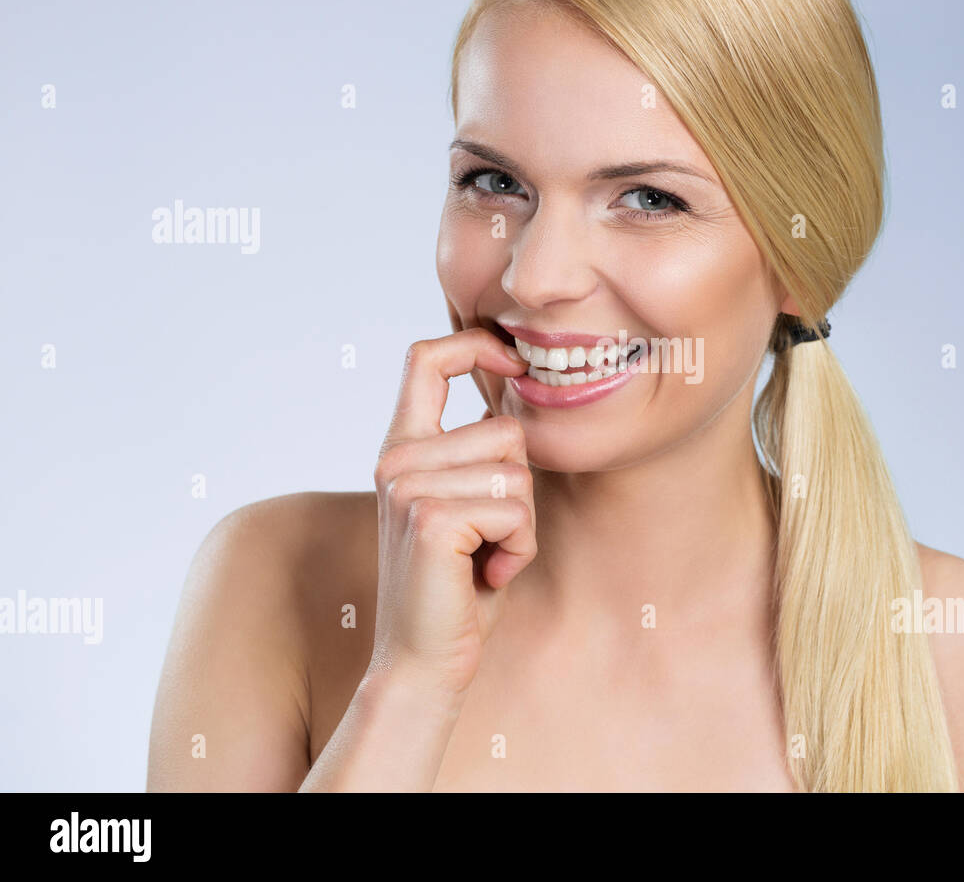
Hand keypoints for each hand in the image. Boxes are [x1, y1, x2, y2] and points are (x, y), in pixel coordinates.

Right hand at [368, 328, 534, 700]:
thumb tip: (519, 386)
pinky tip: (489, 574)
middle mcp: (397, 460)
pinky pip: (517, 512)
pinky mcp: (431, 519)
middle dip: (522, 490)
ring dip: (522, 526)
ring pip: (518, 473)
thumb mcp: (466, 504)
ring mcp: (408, 486)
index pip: (427, 357)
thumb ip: (477, 453)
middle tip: (489, 538)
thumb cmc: (458, 585)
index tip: (511, 361)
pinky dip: (520, 549)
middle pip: (507, 429)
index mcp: (403, 448)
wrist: (425, 661)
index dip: (476, 346)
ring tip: (486, 558)